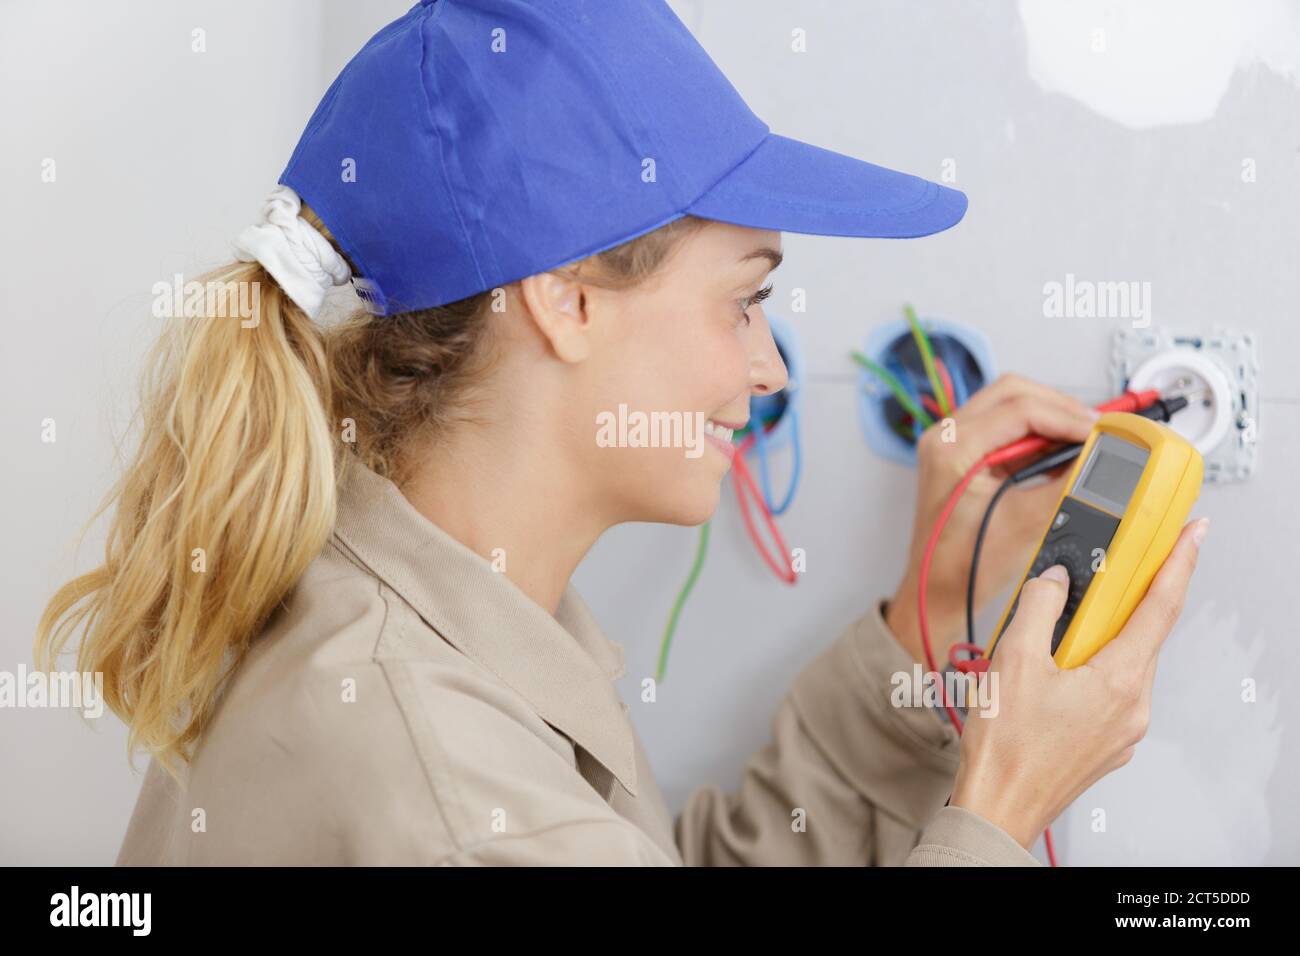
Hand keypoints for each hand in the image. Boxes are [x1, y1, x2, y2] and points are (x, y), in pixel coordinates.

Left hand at [885, 373, 1099, 665]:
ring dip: (1049, 418)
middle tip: (1096, 431)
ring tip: (1083, 441)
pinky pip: (1005, 427)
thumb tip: (1104, 457)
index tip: (1101, 433)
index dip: (1068, 417)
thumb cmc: (964, 568)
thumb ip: (1068, 484)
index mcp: (951, 449)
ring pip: (1009, 404)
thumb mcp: (1027, 523)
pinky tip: (1061, 453)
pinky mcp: (961, 454)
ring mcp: (950, 443)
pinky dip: (1037, 433)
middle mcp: (944, 437)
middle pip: (1013, 393)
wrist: (937, 593)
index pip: (1020, 409)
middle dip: (1060, 407)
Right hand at [949, 516, 1207, 847]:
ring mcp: (1122, 729)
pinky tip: (1050, 673)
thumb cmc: (1006, 748)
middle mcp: (1132, 706)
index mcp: (1119, 680)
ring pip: (1120, 664)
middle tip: (1097, 579)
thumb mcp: (1013, 660)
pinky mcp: (1106, 743)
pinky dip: (1087, 671)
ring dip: (1094, 642)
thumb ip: (1039, 608)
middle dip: (1119, 603)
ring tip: (1049, 639)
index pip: (1160, 607)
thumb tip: (1054, 582)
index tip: (1194, 533)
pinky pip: (1107, 692)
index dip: (1179, 563)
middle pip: (1139, 635)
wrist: (999, 806)